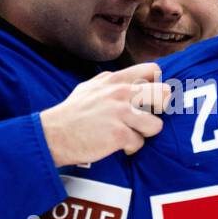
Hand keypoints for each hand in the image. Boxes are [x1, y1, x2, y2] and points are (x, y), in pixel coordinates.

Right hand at [40, 62, 169, 165]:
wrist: (53, 134)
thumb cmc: (72, 113)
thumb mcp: (89, 87)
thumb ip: (110, 81)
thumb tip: (129, 80)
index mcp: (115, 79)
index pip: (153, 70)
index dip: (157, 85)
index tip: (149, 98)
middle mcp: (121, 92)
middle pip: (164, 94)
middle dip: (159, 109)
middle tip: (145, 118)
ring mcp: (121, 113)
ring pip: (156, 125)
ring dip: (143, 133)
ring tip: (128, 134)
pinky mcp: (119, 134)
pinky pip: (139, 143)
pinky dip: (129, 148)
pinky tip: (116, 145)